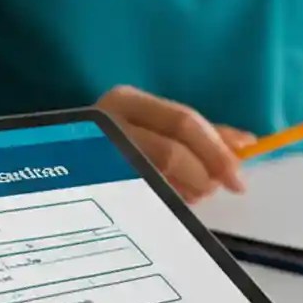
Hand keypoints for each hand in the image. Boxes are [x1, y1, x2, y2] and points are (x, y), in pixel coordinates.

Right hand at [97, 86, 253, 203]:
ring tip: (196, 194)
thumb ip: (201, 133)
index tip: (238, 174)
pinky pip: (138, 194)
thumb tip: (246, 144)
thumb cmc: (117, 139)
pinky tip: (172, 201)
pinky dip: (166, 199)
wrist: (57, 154)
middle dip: (205, 172)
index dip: (216, 147)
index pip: (182, 121)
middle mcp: (108, 122)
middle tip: (220, 189)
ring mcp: (97, 154)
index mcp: (127, 101)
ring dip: (187, 189)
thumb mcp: (156, 127)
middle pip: (170, 150)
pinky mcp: (90, 185)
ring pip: (154, 175)